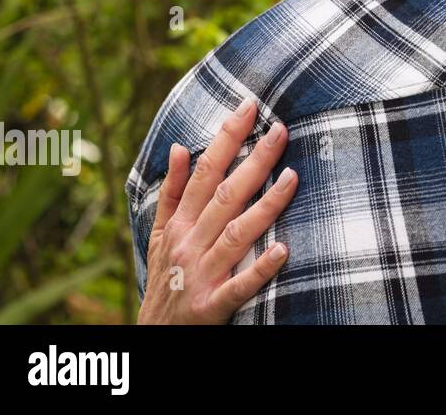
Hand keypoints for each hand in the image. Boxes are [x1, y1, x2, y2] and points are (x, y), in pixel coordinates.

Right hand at [137, 96, 297, 323]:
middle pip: (224, 195)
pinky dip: (260, 269)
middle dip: (253, 160)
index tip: (250, 105)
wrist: (152, 339)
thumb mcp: (157, 235)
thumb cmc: (164, 279)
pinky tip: (283, 249)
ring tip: (293, 177)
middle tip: (281, 129)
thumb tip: (178, 146)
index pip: (205, 171)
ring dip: (265, 206)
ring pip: (236, 234)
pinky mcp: (213, 306)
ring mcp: (201, 275)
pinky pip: (240, 286)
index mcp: (179, 224)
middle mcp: (189, 244)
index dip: (227, 137)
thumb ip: (170, 192)